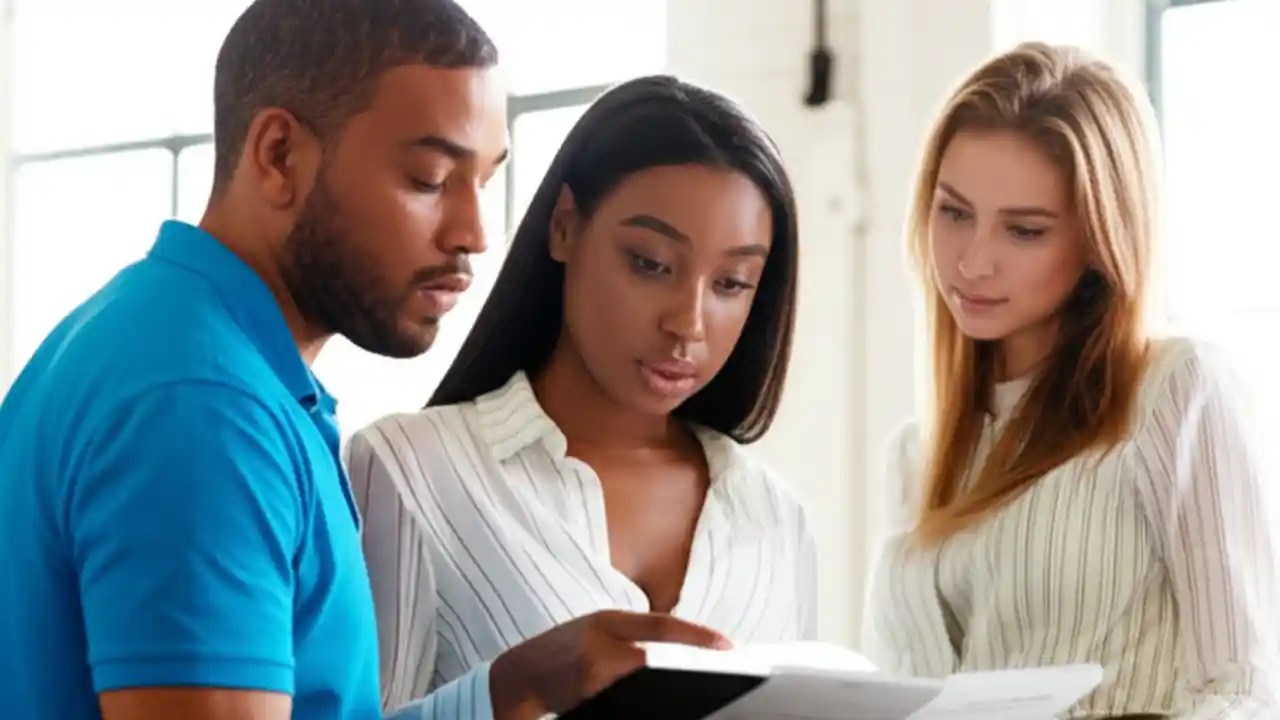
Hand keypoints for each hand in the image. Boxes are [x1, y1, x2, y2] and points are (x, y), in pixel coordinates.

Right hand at [489, 610, 731, 719]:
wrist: (517, 676)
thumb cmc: (562, 652)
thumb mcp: (595, 630)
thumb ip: (631, 635)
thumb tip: (681, 649)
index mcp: (606, 620)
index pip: (660, 624)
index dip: (696, 635)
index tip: (729, 646)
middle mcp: (599, 642)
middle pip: (656, 655)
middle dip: (688, 664)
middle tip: (724, 671)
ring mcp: (591, 672)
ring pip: (643, 679)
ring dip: (669, 689)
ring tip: (703, 691)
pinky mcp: (585, 697)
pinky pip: (626, 702)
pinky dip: (646, 703)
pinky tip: (665, 706)